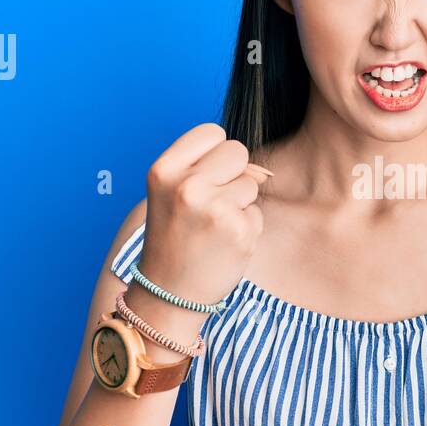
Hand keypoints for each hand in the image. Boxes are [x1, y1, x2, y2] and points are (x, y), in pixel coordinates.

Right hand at [138, 122, 271, 304]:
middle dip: (232, 174)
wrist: (168, 293)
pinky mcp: (239, 232)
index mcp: (164, 170)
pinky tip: (224, 243)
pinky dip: (247, 227)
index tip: (202, 178)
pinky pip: (258, 212)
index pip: (212, 132)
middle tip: (210, 205)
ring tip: (214, 226)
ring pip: (252, 182)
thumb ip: (207, 167)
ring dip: (240, 202)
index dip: (214, 154)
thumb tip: (262, 170)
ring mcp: (215, 209)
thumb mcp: (172, 192)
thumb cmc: (173, 237)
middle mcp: (187, 186)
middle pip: (238, 151)